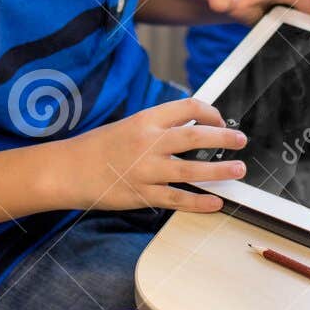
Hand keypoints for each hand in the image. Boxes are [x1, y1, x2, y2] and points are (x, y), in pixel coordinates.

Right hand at [67, 98, 246, 211]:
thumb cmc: (99, 146)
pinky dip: (199, 202)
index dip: (210, 112)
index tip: (220, 120)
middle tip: (241, 141)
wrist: (68, 169)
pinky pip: (176, 199)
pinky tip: (215, 202)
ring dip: (219, 170)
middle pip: (195, 135)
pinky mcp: (141, 194)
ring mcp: (145, 169)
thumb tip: (193, 126)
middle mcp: (148, 142)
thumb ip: (159, 126)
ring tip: (238, 170)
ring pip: (190, 169)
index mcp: (146, 119)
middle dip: (224, 137)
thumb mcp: (130, 125)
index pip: (188, 107)